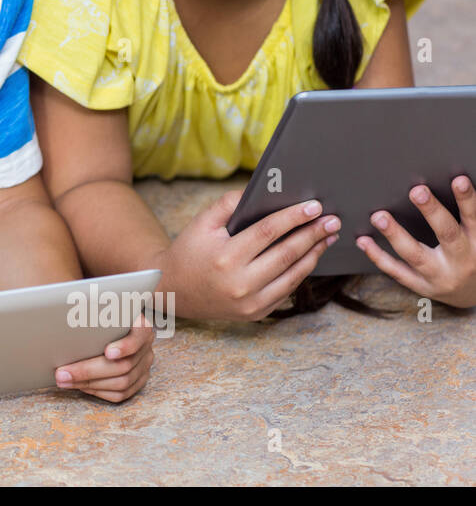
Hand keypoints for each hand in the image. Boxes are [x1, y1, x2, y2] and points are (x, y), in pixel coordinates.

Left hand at [55, 314, 154, 401]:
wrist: (118, 327)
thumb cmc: (105, 317)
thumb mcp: (104, 310)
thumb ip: (94, 313)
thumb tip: (68, 318)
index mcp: (142, 328)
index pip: (139, 336)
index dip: (125, 346)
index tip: (108, 352)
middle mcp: (146, 349)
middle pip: (123, 366)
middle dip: (88, 371)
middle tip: (62, 373)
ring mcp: (144, 368)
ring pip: (121, 383)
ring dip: (88, 384)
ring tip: (64, 380)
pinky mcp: (138, 382)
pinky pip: (120, 394)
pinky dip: (97, 391)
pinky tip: (80, 386)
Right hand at [165, 190, 339, 319]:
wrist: (173, 290)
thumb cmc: (189, 251)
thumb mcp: (202, 223)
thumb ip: (229, 203)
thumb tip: (264, 193)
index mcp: (225, 257)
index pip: (267, 232)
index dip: (293, 217)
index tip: (314, 206)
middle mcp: (240, 283)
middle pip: (286, 254)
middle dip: (312, 234)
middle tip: (332, 220)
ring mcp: (250, 302)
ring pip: (293, 275)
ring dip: (314, 254)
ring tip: (328, 237)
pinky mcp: (256, 313)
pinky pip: (286, 290)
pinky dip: (302, 272)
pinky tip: (311, 256)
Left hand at [356, 177, 475, 307]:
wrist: (473, 295)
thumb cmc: (472, 256)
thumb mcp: (475, 236)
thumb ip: (466, 218)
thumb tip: (456, 183)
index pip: (473, 217)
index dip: (466, 199)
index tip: (458, 180)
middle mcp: (461, 259)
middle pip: (447, 234)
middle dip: (432, 211)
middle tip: (417, 191)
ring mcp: (440, 275)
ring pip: (415, 255)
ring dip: (395, 234)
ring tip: (379, 217)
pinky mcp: (422, 286)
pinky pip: (397, 271)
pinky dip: (378, 256)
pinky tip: (363, 241)